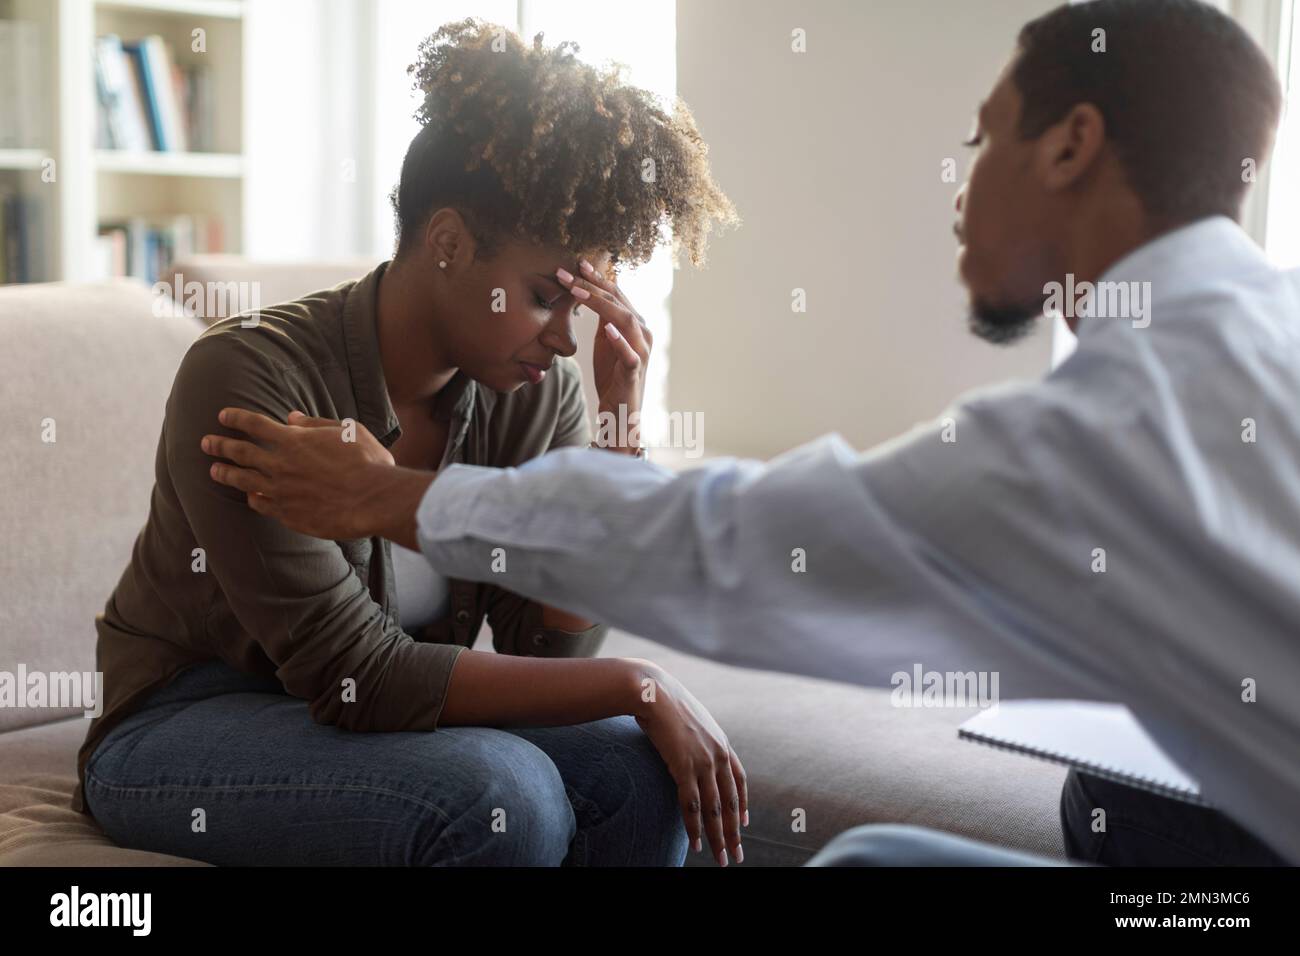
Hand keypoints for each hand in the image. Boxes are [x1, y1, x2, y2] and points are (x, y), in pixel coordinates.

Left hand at [202, 408, 431, 546]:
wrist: (374, 500)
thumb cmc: (368, 463)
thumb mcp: (347, 431)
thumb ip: (316, 423)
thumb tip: (292, 417)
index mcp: (295, 440)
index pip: (254, 424)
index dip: (235, 418)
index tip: (222, 416)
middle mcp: (281, 465)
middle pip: (240, 452)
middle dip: (220, 445)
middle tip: (205, 443)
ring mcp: (282, 492)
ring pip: (243, 480)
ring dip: (226, 473)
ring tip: (213, 471)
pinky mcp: (289, 514)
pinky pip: (262, 505)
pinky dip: (252, 498)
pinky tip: (248, 496)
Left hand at [555, 259, 651, 450]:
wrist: (621, 413)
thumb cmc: (612, 376)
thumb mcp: (605, 341)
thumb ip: (602, 318)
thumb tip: (588, 291)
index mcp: (634, 323)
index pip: (616, 294)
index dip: (597, 278)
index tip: (576, 263)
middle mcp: (643, 333)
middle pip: (619, 301)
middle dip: (593, 285)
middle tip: (568, 273)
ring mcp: (641, 352)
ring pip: (625, 320)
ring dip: (601, 304)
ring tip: (578, 293)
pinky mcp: (635, 372)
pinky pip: (630, 354)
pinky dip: (619, 341)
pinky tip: (606, 328)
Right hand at [629, 660, 748, 865]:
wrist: (652, 690)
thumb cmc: (665, 701)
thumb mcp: (690, 719)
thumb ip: (696, 737)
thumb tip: (689, 745)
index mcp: (722, 743)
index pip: (740, 780)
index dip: (743, 804)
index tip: (745, 823)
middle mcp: (718, 754)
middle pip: (731, 802)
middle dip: (734, 832)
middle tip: (736, 855)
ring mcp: (703, 762)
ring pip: (715, 810)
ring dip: (719, 837)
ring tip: (721, 859)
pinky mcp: (684, 767)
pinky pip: (691, 805)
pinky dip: (695, 828)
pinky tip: (698, 844)